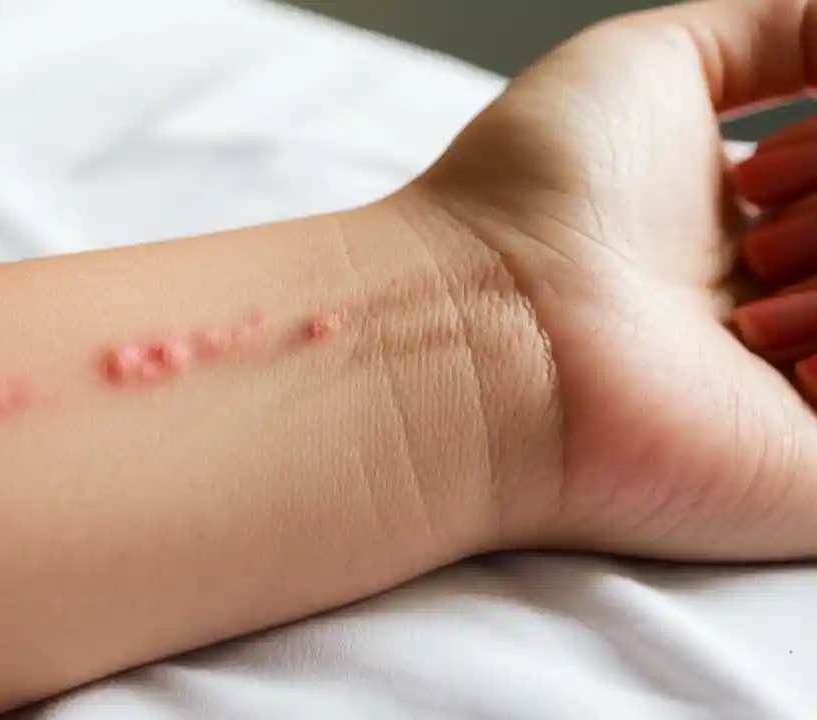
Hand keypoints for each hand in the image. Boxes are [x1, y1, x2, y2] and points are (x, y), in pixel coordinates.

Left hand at [415, 0, 816, 559]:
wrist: (481, 321)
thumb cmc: (538, 194)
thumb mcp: (659, 62)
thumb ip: (785, 33)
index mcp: (747, 237)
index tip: (751, 174)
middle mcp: (775, 314)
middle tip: (742, 235)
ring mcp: (795, 400)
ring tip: (739, 302)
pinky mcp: (811, 479)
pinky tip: (763, 348)